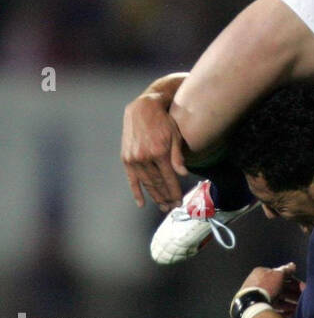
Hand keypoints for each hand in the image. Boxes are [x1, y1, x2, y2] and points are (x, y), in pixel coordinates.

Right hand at [122, 91, 187, 208]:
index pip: (169, 178)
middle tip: (172, 208)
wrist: (143, 109)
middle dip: (166, 197)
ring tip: (162, 206)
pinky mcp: (126, 158)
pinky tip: (141, 203)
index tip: (179, 202)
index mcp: (159, 153)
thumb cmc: (164, 122)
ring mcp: (134, 159)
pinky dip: (136, 191)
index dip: (174, 192)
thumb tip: (183, 175)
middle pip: (157, 184)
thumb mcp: (175, 136)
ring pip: (146, 183)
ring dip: (154, 196)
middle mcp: (145, 157)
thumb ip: (178, 157)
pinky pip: (131, 179)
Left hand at [238, 263, 301, 314]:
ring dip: (289, 303)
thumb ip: (286, 270)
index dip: (293, 281)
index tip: (303, 287)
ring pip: (277, 299)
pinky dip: (282, 311)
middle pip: (279, 288)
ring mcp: (258, 297)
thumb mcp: (279, 275)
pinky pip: (272, 308)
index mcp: (261, 273)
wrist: (252, 305)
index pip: (280, 275)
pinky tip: (290, 314)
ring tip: (298, 308)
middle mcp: (259, 284)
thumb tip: (292, 265)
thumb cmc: (267, 286)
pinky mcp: (258, 308)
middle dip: (292, 293)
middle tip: (303, 298)